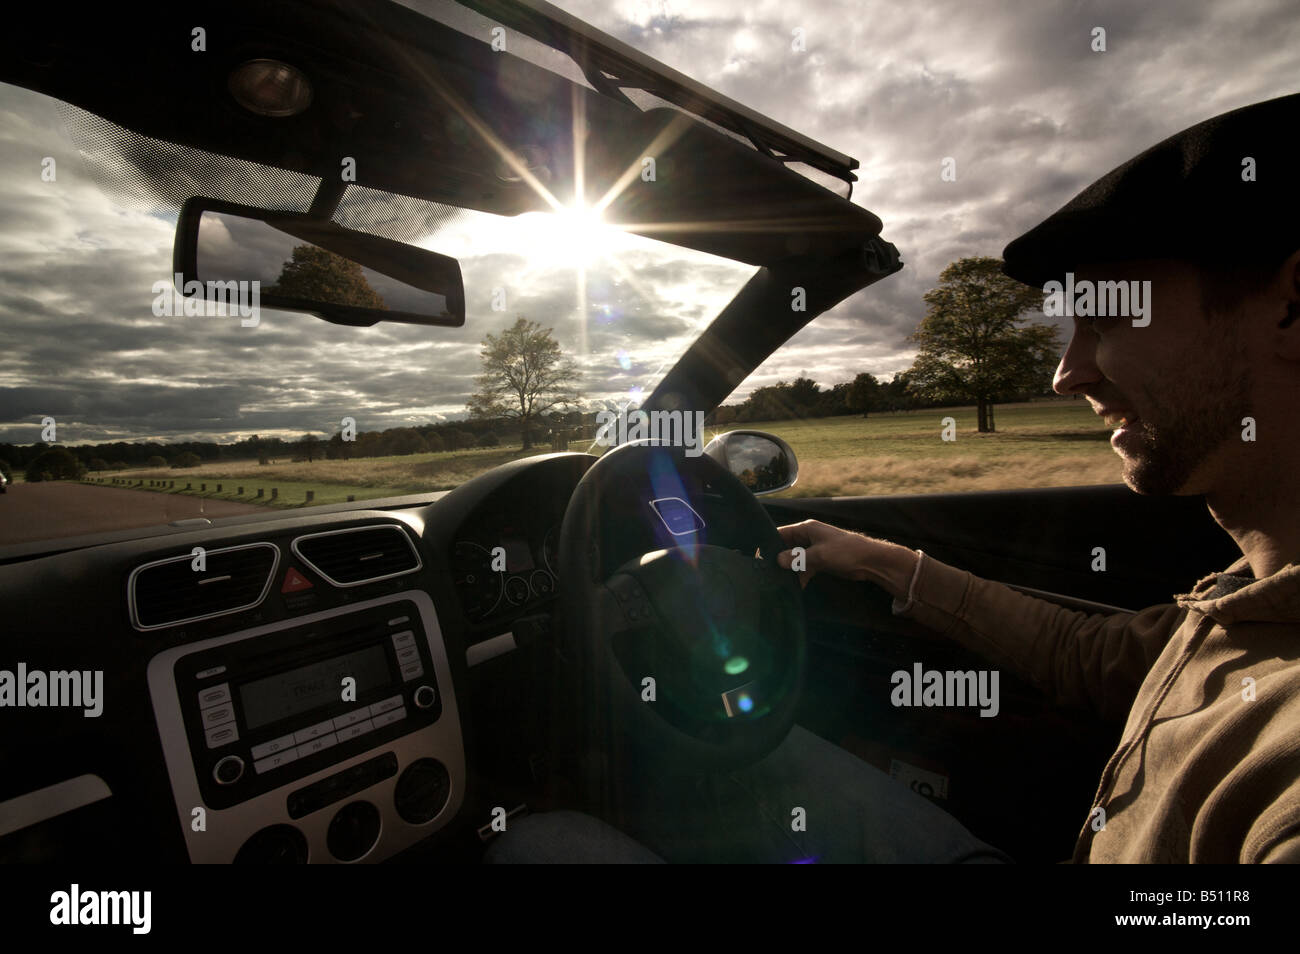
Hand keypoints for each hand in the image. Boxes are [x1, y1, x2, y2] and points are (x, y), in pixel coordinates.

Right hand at [776, 519, 918, 597]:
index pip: (782, 533)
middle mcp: (809, 537)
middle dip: (778, 559)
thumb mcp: (819, 555)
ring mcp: (815, 549)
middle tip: (766, 572)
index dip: (770, 543)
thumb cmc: (845, 552)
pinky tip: (795, 587)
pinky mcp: (821, 560)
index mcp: (807, 529)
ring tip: (778, 582)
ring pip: (795, 558)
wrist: (870, 561)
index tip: (759, 556)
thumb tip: (778, 560)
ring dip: (789, 570)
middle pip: (787, 547)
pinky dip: (800, 575)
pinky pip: (804, 567)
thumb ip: (797, 558)